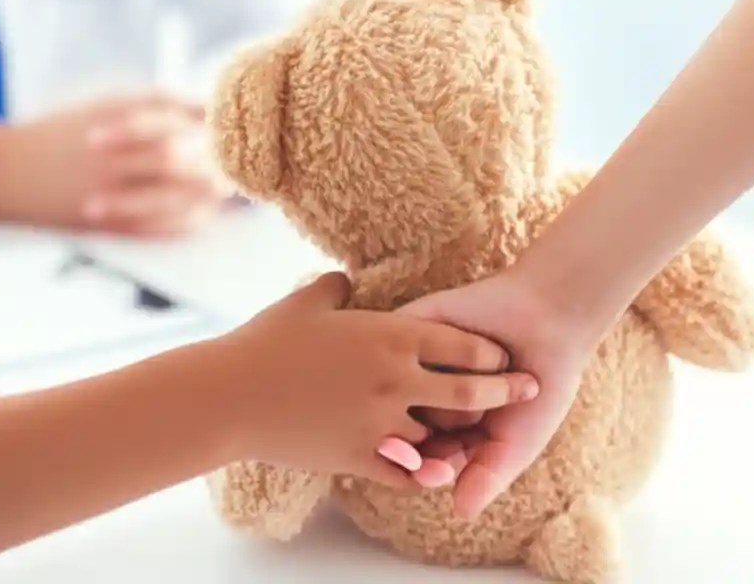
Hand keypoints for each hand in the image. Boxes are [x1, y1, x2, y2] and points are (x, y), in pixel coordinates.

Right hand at [0, 92, 231, 236]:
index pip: (189, 113)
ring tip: (224, 190)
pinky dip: (189, 221)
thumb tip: (211, 110)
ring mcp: (116, 186)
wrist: (4, 172)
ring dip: (211, 192)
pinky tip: (203, 216)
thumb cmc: (63, 132)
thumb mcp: (107, 102)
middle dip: (220, 159)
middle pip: (192, 152)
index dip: (217, 123)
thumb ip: (159, 104)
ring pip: (182, 191)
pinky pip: (162, 225)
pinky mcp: (109, 221)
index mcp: (122, 111)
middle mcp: (121, 148)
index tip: (232, 128)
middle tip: (238, 163)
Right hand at [219, 272, 538, 489]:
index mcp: (388, 335)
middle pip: (468, 390)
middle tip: (524, 391)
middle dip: (502, 391)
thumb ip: (335, 289)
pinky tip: (431, 471)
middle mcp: (394, 379)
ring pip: (442, 435)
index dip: (485, 350)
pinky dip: (423, 472)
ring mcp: (380, 421)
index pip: (459, 343)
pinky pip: (407, 471)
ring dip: (464, 438)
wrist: (229, 395)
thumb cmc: (264, 344)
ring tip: (481, 440)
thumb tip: (346, 281)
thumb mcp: (306, 303)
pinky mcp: (359, 455)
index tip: (500, 354)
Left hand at [400, 270, 598, 515]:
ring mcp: (414, 363)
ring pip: (401, 393)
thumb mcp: (519, 440)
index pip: (418, 460)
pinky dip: (442, 359)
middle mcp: (423, 398)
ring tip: (485, 385)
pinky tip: (482, 358)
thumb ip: (488, 475)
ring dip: (439, 396)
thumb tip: (461, 512)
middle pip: (401, 430)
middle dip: (428, 434)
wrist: (552, 321)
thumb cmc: (541, 386)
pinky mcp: (412, 326)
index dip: (426, 469)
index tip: (444, 468)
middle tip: (471, 420)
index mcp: (445, 431)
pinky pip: (403, 352)